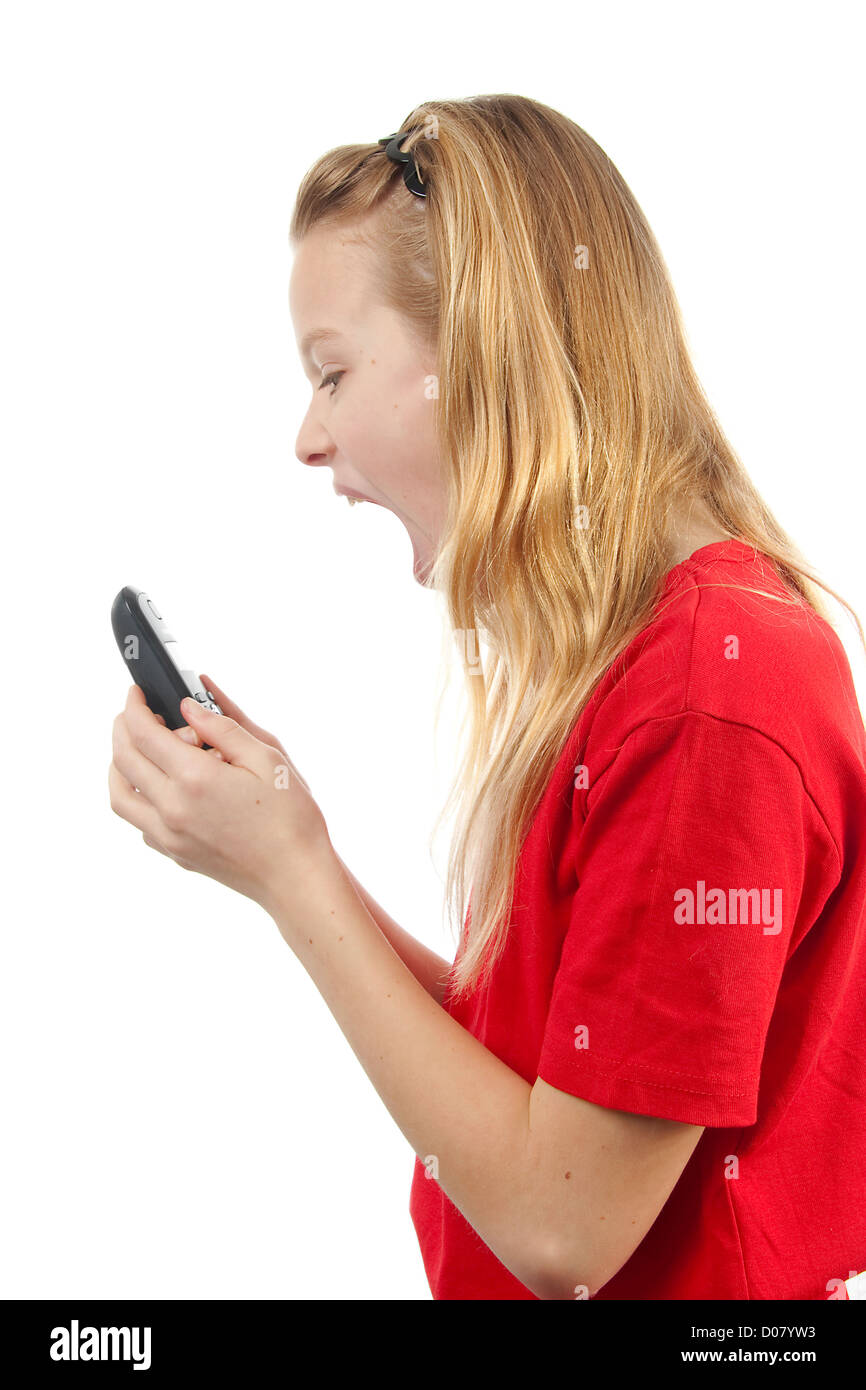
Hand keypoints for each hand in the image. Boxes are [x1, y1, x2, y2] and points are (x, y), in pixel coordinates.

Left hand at [109, 681, 330, 917]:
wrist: (295, 877)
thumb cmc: (291, 818)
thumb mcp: (267, 758)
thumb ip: (223, 728)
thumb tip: (189, 706)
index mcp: (195, 778)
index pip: (143, 733)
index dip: (135, 706)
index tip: (137, 693)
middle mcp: (172, 808)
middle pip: (124, 759)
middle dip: (123, 728)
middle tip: (136, 713)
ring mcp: (169, 835)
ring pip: (119, 795)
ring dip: (118, 765)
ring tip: (136, 748)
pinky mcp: (174, 853)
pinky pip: (138, 821)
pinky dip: (137, 797)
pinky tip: (160, 786)